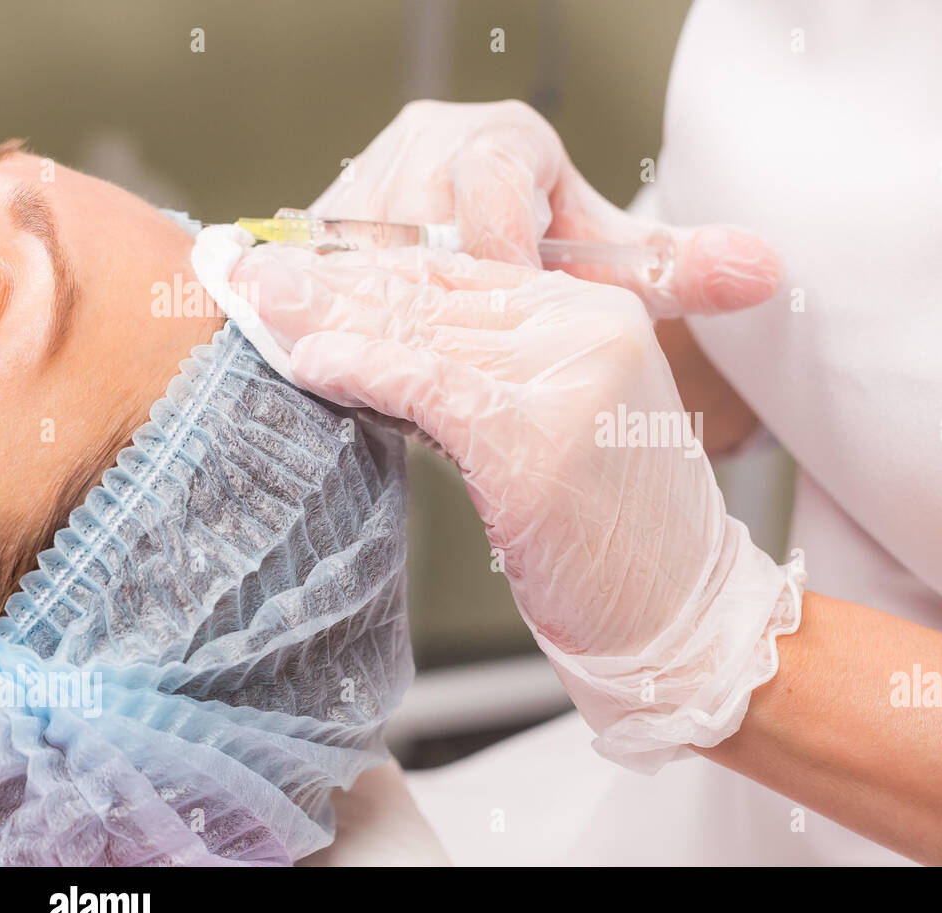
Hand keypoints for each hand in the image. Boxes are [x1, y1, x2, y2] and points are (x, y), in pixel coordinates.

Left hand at [239, 244, 805, 771]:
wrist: (688, 617)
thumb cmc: (620, 537)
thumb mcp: (564, 424)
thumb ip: (496, 371)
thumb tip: (383, 349)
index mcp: (600, 315)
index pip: (466, 274)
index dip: (374, 268)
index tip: (302, 266)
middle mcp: (591, 330)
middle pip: (437, 294)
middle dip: (336, 283)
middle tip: (253, 270)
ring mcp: (570, 381)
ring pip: (425, 333)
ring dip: (327, 317)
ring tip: (257, 304)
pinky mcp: (540, 441)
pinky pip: (430, 387)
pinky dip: (364, 370)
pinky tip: (310, 360)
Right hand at [311, 99, 783, 317]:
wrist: (474, 274)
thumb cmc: (546, 267)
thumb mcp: (613, 272)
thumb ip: (679, 271)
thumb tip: (768, 271)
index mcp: (501, 140)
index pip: (489, 188)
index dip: (501, 255)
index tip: (518, 312)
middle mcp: (424, 145)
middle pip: (416, 219)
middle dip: (436, 296)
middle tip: (455, 360)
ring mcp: (361, 183)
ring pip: (358, 251)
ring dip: (381, 316)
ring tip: (403, 370)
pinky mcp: (313, 228)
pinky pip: (316, 278)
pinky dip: (333, 322)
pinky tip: (348, 363)